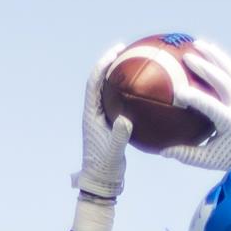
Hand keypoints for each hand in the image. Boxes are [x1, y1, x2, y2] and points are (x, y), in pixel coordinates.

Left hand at [73, 45, 131, 200]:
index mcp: (91, 114)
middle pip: (99, 81)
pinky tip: (139, 91)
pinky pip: (117, 102)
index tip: (115, 53)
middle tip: (122, 50)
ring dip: (116, 76)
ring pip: (107, 90)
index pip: (94, 84)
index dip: (102, 65)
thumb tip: (126, 120)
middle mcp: (94, 112)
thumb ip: (119, 136)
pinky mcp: (110, 125)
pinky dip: (125, 93)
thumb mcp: (114, 152)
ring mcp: (102, 118)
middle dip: (109, 63)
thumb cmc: (106, 168)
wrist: (102, 181)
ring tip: (129, 64)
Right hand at [158, 38, 230, 170]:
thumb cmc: (230, 158)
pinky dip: (221, 59)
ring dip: (214, 56)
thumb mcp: (209, 160)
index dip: (196, 98)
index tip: (179, 91)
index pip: (212, 108)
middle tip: (187, 58)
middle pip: (223, 82)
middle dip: (205, 68)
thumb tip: (162, 151)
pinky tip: (209, 49)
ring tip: (198, 44)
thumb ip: (187, 155)